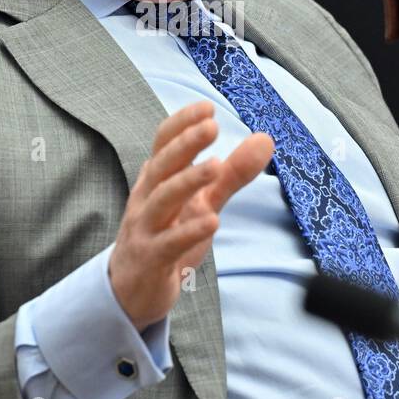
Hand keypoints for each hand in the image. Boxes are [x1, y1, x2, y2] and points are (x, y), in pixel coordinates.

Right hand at [108, 101, 273, 330]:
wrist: (132, 291)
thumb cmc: (167, 236)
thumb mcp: (202, 203)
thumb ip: (232, 174)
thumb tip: (265, 139)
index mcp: (156, 180)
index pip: (162, 144)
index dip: (181, 125)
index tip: (207, 107)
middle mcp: (146, 199)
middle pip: (161, 166)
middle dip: (184, 144)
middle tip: (211, 127)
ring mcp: (145, 229)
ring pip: (161, 200)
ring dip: (187, 181)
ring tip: (216, 166)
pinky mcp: (151, 259)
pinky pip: (167, 243)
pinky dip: (188, 231)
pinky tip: (212, 221)